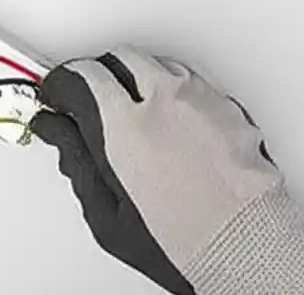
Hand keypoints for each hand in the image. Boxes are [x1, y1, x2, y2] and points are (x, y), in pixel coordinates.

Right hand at [32, 46, 303, 294]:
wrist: (245, 245)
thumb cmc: (183, 238)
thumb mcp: (108, 214)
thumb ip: (77, 163)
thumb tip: (58, 133)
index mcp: (126, 127)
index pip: (86, 77)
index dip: (66, 80)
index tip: (60, 90)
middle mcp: (165, 102)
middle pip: (123, 58)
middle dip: (102, 71)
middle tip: (94, 91)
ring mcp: (201, 100)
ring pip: (161, 64)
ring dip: (142, 76)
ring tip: (136, 103)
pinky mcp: (229, 107)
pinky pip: (195, 82)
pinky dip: (177, 91)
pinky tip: (173, 116)